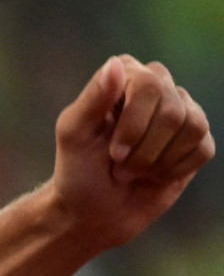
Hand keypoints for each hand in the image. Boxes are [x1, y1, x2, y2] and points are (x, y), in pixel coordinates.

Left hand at [49, 55, 212, 249]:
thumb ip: (92, 99)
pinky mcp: (197, 139)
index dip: (134, 125)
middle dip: (144, 149)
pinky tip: (154, 175)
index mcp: (125, 76)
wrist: (94, 211)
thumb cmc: (78, 170)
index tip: (113, 153)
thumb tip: (115, 64)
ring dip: (158, 160)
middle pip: (173, 110)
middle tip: (119, 165)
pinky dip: (174, 170)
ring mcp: (181, 111)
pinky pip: (203, 148)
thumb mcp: (74, 134)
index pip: (149, 85)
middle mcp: (158, 86)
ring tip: (134, 170)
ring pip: (194, 127)